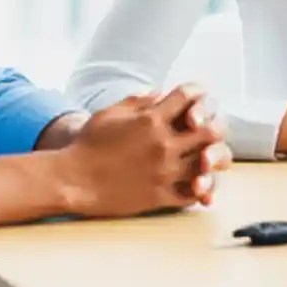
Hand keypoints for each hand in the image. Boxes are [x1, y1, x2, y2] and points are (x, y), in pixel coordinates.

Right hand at [58, 84, 230, 216]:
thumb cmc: (88, 144)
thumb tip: (162, 91)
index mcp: (151, 120)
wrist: (72, 180)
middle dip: (214, 126)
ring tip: (207, 156)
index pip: (188, 97)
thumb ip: (139, 100)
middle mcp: (163, 144)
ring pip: (207, 163)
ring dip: (210, 158)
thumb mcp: (111, 113)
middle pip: (211, 130)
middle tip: (209, 128)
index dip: (197, 91)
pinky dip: (199, 188)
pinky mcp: (159, 196)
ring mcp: (164, 171)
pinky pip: (192, 193)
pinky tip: (196, 183)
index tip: (197, 94)